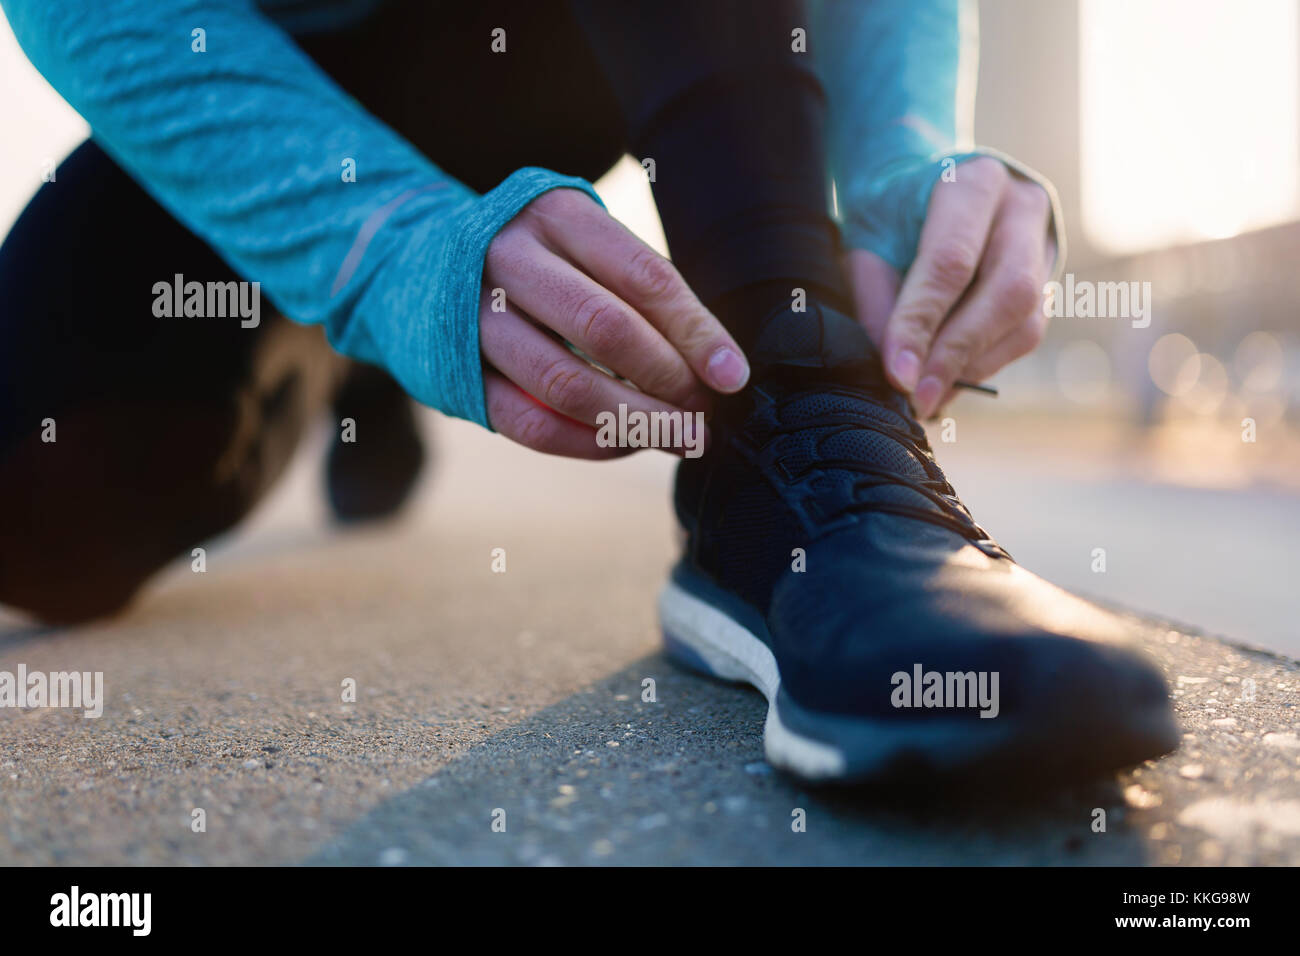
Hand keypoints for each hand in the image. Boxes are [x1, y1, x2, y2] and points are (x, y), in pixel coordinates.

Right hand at [480, 189, 748, 457]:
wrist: (419, 263)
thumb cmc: (540, 259)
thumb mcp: (586, 242)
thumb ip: (642, 290)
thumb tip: (718, 365)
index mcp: (557, 214)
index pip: (643, 276)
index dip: (695, 331)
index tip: (732, 376)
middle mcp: (509, 257)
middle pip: (604, 328)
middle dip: (668, 380)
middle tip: (705, 413)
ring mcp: (474, 316)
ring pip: (565, 383)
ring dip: (634, 420)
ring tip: (679, 435)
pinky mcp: (457, 372)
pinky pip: (530, 423)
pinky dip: (588, 443)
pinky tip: (626, 444)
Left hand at [846, 157, 1055, 418]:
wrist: (931, 186)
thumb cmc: (893, 211)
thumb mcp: (868, 239)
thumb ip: (876, 295)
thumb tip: (894, 365)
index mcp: (975, 183)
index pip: (951, 261)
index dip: (921, 323)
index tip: (897, 374)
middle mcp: (1023, 208)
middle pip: (1008, 292)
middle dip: (957, 353)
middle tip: (917, 397)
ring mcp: (1043, 244)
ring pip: (1025, 321)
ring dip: (973, 367)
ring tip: (926, 396)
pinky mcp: (1048, 279)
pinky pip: (1025, 334)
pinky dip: (983, 365)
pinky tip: (947, 381)